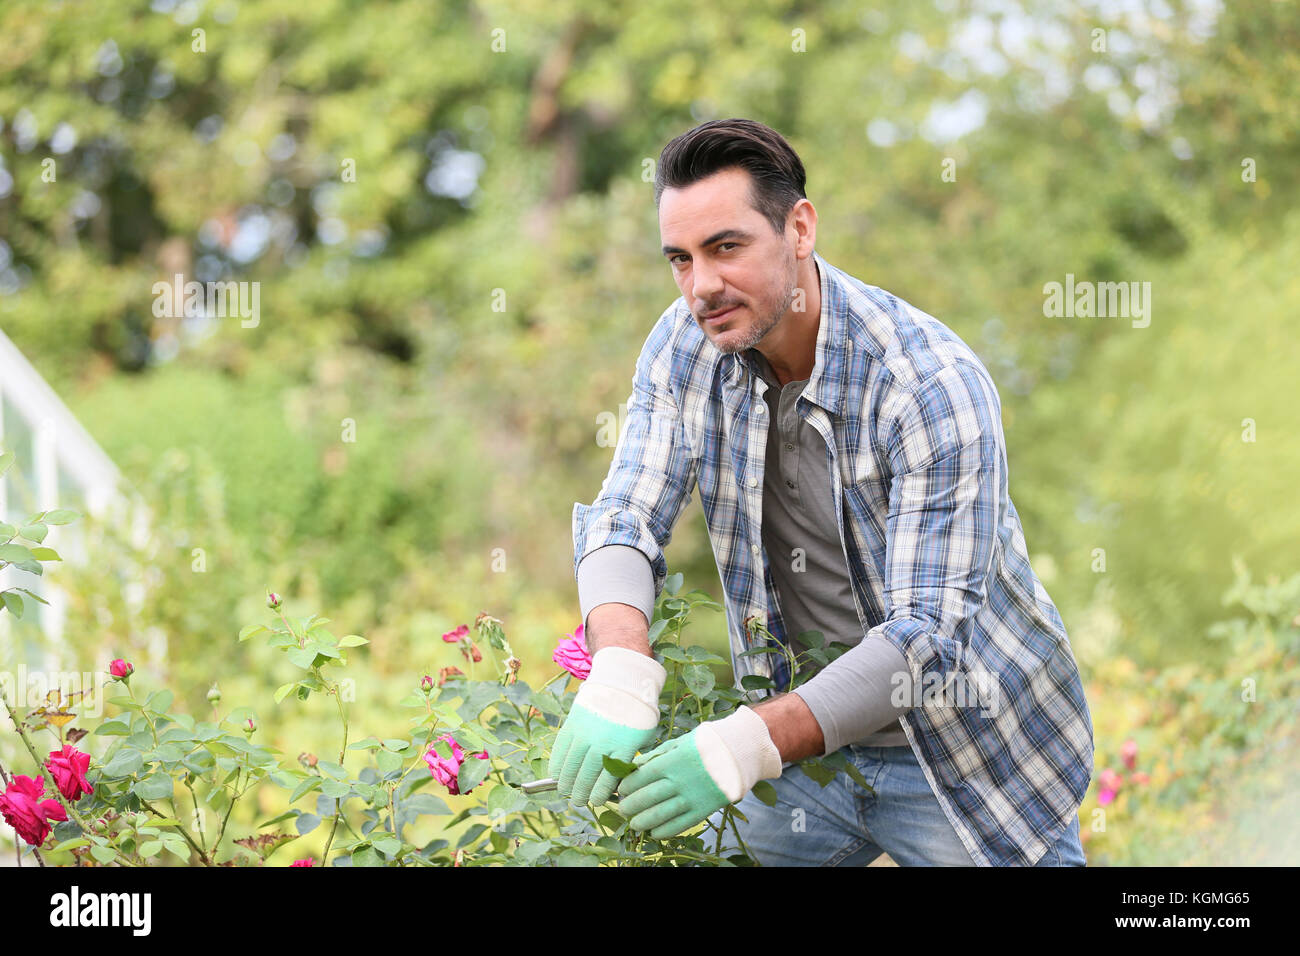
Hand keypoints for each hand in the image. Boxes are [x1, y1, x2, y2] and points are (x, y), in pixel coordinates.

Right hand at [547, 646, 665, 805]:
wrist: (623, 683)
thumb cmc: (637, 713)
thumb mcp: (644, 737)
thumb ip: (634, 760)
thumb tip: (622, 783)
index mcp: (622, 747)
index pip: (606, 779)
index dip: (599, 794)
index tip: (596, 801)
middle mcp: (601, 741)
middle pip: (586, 775)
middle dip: (580, 792)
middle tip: (579, 801)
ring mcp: (585, 732)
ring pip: (570, 764)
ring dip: (566, 782)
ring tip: (566, 791)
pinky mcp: (572, 723)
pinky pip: (560, 748)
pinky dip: (556, 764)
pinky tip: (556, 774)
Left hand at [617, 705, 782, 838]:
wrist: (741, 753)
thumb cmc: (706, 744)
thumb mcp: (680, 742)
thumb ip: (657, 755)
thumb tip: (634, 767)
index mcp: (672, 761)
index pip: (640, 778)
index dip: (627, 786)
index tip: (621, 790)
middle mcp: (680, 781)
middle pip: (647, 798)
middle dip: (630, 806)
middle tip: (622, 809)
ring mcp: (692, 797)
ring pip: (660, 815)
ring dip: (643, 821)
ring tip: (634, 823)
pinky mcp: (704, 810)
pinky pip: (680, 824)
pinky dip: (664, 831)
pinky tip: (654, 831)